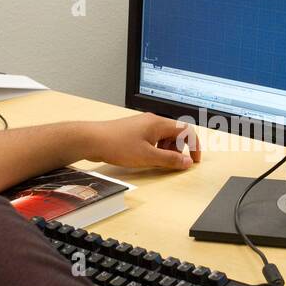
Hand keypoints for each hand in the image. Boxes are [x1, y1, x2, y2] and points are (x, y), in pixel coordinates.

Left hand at [81, 113, 201, 169]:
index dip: (193, 146)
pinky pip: (151, 139)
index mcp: (158, 123)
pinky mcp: (133, 131)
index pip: (186, 131)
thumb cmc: (117, 145)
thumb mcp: (148, 157)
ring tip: (158, 163)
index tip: (193, 160)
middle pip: (175, 134)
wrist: (92, 140)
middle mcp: (152, 121)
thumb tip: (187, 162)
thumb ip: (170, 160)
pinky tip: (146, 158)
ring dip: (166, 150)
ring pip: (163, 137)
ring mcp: (142, 125)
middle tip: (173, 164)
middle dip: (178, 150)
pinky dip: (155, 149)